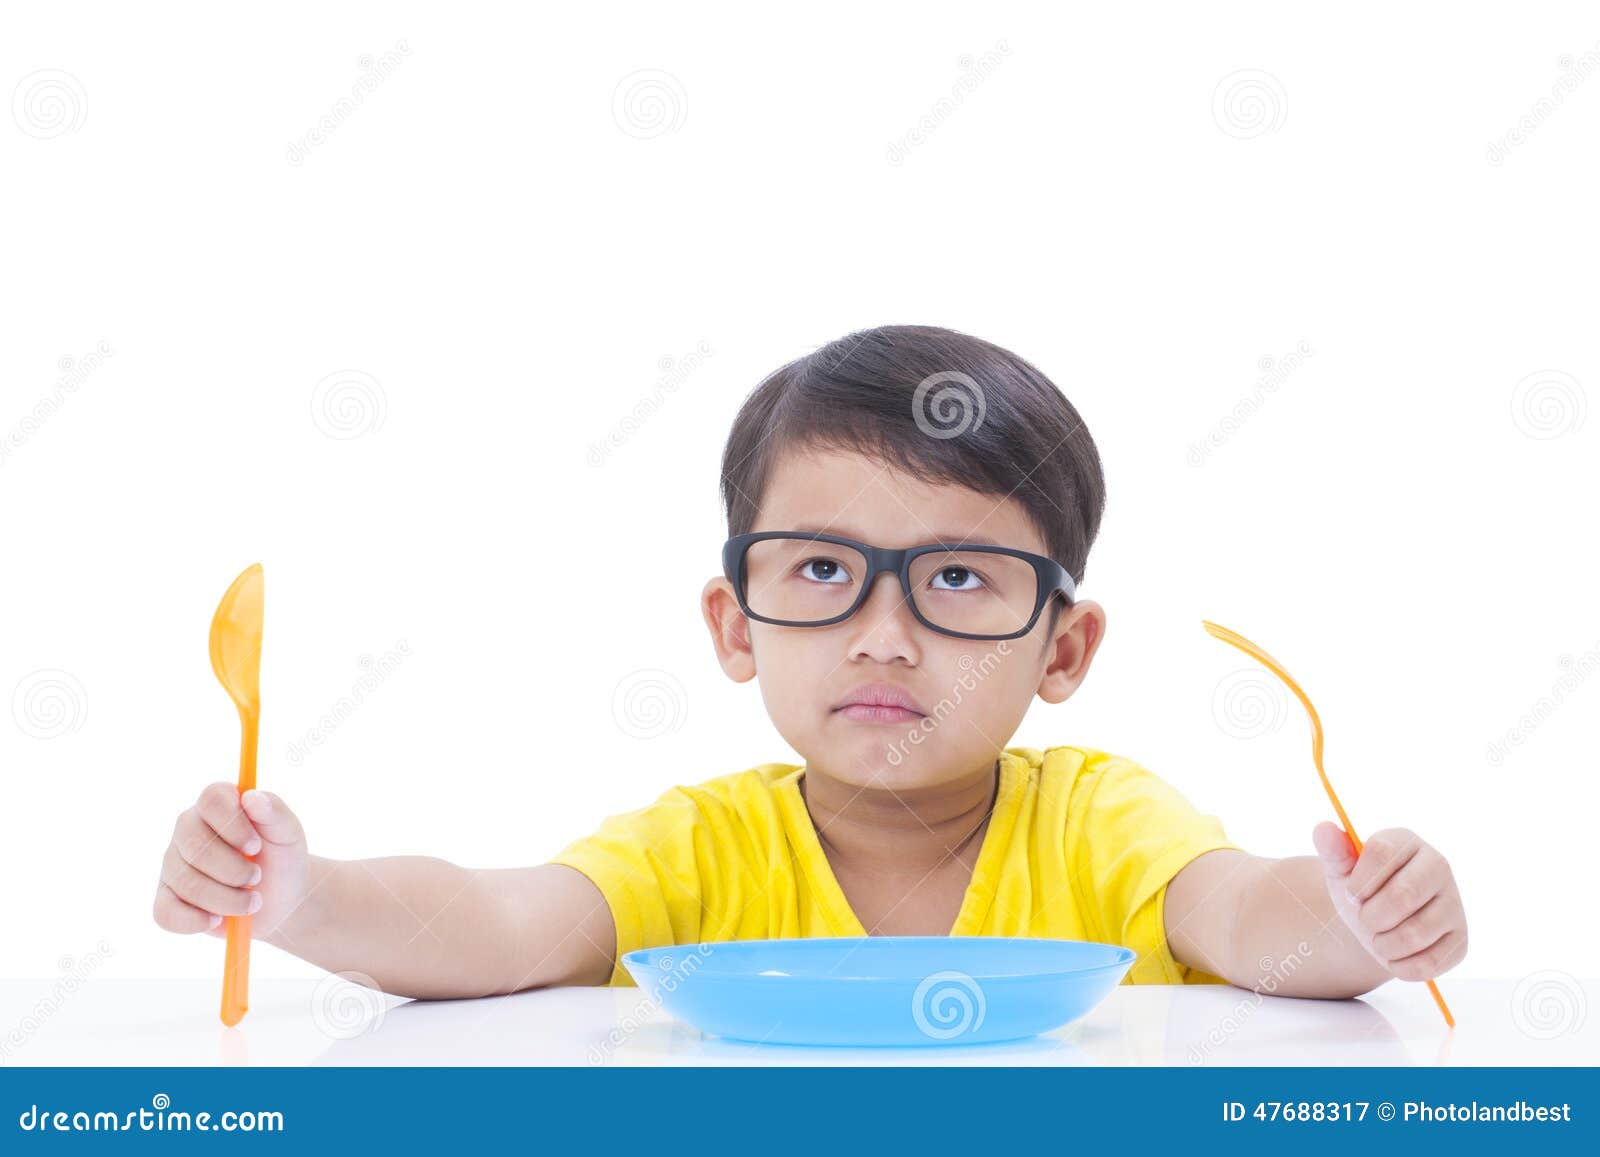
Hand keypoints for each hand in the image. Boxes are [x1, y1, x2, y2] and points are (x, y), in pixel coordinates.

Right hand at [153, 783, 308, 939]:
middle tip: (257, 878)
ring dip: (227, 900)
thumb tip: (251, 797)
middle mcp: (188, 829)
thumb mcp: (289, 833)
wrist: (280, 899)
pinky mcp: (167, 898)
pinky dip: (195, 921)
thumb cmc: (282, 858)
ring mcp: (173, 864)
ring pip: (187, 883)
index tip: (257, 847)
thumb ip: (274, 812)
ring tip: (253, 902)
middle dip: (233, 870)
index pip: (211, 800)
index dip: (233, 825)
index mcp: (217, 804)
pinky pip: (166, 913)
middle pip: (195, 846)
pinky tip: (218, 920)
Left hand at [1312, 822, 1467, 981]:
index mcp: (1407, 842)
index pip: (1382, 851)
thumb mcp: (1341, 869)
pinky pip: (1427, 965)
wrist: (1377, 923)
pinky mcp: (1460, 942)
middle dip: (1370, 916)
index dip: (1359, 881)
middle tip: (1365, 919)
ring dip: (1382, 944)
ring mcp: (1455, 905)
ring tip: (1378, 936)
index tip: (1352, 894)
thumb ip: (1332, 850)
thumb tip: (1323, 828)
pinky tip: (1395, 953)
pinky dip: (1399, 966)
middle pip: (1402, 896)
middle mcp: (1439, 867)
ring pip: (1414, 935)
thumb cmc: (1360, 890)